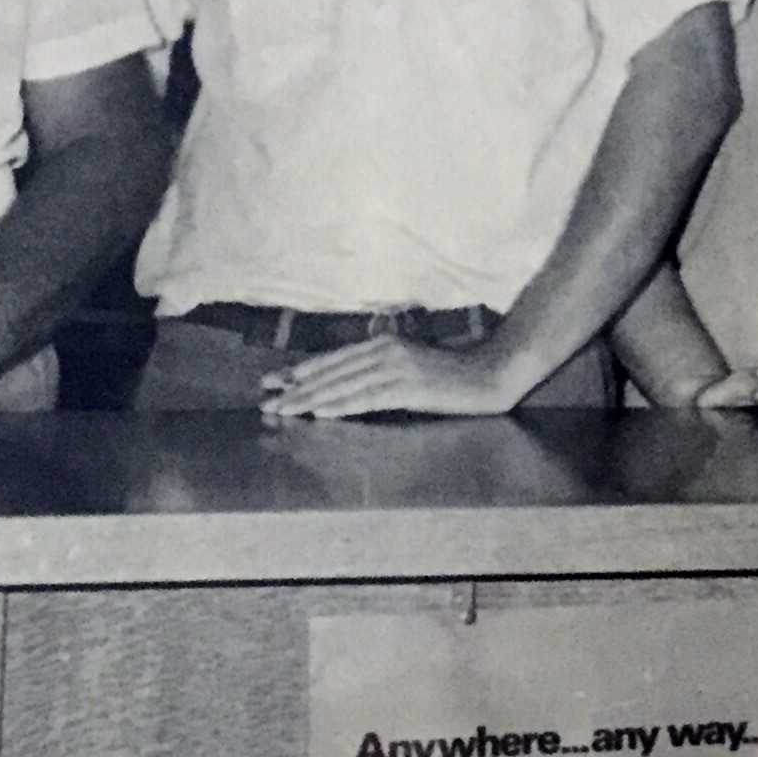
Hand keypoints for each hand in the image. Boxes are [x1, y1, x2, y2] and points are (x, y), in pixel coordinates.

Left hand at [260, 335, 523, 419]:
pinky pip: (366, 399)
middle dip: (296, 388)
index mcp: (384, 343)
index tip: (275, 382)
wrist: (491, 374)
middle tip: (266, 401)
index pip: (334, 359)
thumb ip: (381, 368)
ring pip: (342, 386)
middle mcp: (385, 351)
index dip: (303, 372)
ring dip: (309, 400)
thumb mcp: (411, 364)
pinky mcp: (408, 387)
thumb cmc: (453, 374)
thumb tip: (350, 382)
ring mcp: (396, 368)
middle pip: (332, 372)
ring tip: (282, 410)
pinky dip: (340, 406)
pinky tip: (319, 412)